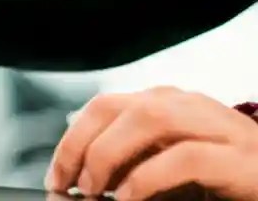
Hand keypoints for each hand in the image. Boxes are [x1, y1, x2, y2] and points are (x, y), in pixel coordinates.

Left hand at [47, 87, 257, 199]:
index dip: (71, 139)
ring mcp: (217, 127)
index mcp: (168, 104)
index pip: (103, 106)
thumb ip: (132, 163)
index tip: (56, 175)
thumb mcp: (167, 168)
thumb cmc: (225, 181)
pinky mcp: (240, 159)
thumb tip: (86, 178)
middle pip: (115, 106)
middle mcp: (189, 106)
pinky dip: (148, 177)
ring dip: (109, 155)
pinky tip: (129, 198)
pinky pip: (185, 157)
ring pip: (147, 119)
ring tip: (94, 189)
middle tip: (67, 184)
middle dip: (80, 145)